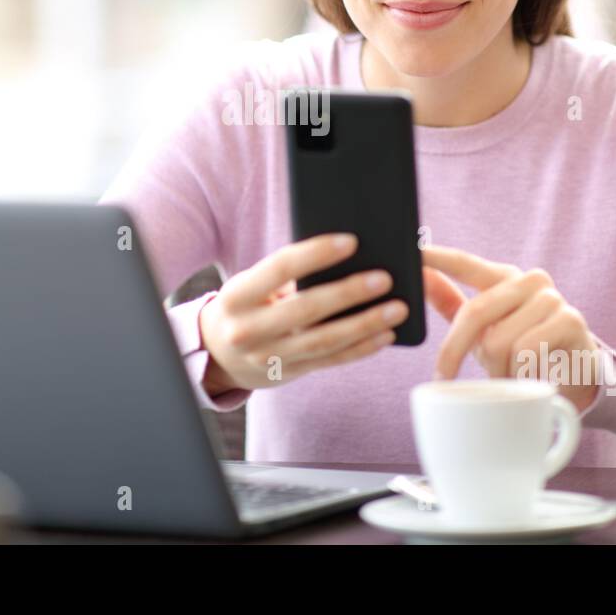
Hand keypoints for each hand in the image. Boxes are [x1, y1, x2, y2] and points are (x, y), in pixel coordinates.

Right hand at [199, 233, 409, 391]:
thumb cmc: (246, 304)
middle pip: (306, 308)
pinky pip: (331, 360)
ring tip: (397, 308)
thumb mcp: (251, 284)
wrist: (218, 354)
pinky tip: (386, 334)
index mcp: (237, 296)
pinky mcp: (289, 373)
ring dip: (365, 324)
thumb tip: (346, 256)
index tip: (351, 241)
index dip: (317, 253)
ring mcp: (269, 357)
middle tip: (384, 278)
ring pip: (324, 340)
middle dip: (349, 292)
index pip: (280, 268)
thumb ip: (286, 273)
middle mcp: (248, 329)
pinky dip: (361, 348)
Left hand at [421, 245, 599, 413]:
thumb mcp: (483, 328)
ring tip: (508, 377)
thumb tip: (420, 277)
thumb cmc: (522, 348)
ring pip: (501, 339)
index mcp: (502, 277)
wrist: (576, 374)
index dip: (438, 257)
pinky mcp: (570, 320)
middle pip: (476, 311)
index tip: (413, 251)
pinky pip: (526, 351)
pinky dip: (521, 373)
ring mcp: (551, 297)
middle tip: (445, 376)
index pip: (464, 263)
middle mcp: (529, 279)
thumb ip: (451, 301)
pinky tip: (530, 377)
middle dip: (455, 350)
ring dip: (497, 369)